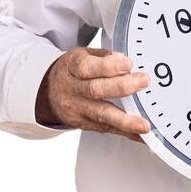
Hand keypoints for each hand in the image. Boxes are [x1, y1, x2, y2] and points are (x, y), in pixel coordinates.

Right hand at [35, 48, 150, 142]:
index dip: (108, 66)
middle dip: (122, 87)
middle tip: (143, 82)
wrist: (47, 93)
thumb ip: (103, 57)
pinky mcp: (84, 124)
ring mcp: (78, 109)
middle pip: (96, 90)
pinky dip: (126, 133)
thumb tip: (123, 59)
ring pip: (101, 115)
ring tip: (143, 124)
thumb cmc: (72, 72)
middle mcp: (73, 89)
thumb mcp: (82, 56)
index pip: (87, 67)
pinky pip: (107, 129)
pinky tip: (141, 135)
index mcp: (72, 67)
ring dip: (125, 121)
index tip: (128, 63)